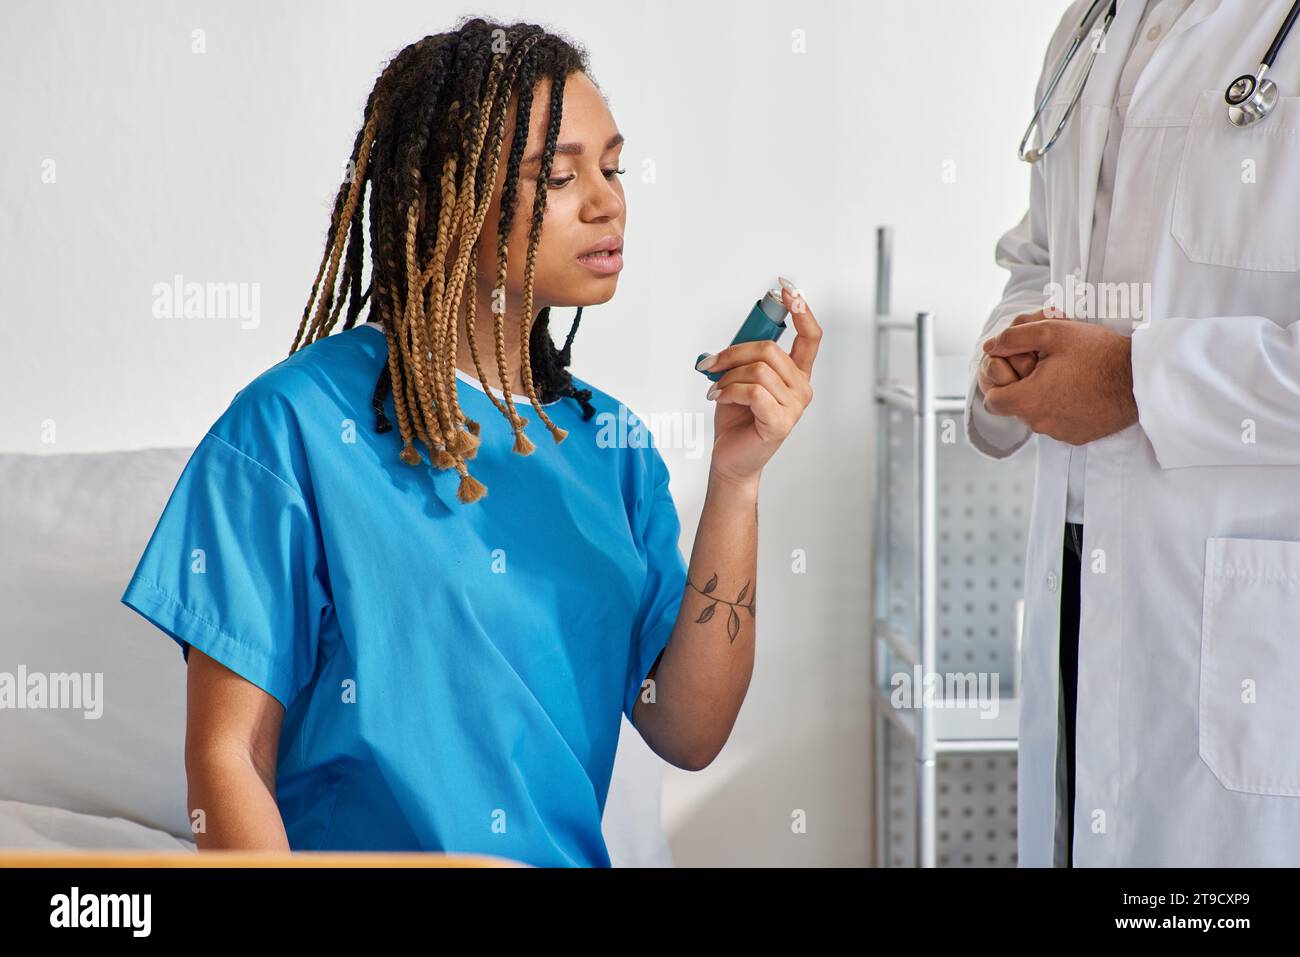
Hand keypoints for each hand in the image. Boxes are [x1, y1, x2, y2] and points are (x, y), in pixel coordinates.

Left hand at [700, 285, 820, 490]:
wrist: (730, 458)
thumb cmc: (736, 418)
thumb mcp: (740, 377)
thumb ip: (747, 355)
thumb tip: (741, 334)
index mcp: (796, 374)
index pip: (811, 337)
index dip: (802, 311)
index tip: (788, 290)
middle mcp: (801, 388)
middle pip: (770, 350)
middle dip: (734, 353)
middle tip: (711, 364)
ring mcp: (795, 406)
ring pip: (758, 370)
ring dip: (728, 376)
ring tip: (716, 389)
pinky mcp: (781, 422)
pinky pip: (753, 392)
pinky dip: (729, 391)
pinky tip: (718, 398)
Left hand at [981, 318, 1137, 444]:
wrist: (1141, 378)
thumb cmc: (1098, 353)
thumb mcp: (1053, 331)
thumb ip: (1015, 337)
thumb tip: (991, 345)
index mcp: (1028, 401)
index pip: (992, 401)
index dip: (998, 383)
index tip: (1015, 369)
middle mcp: (1040, 424)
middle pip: (1015, 408)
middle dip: (1022, 388)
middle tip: (1044, 367)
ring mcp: (1060, 433)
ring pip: (1037, 417)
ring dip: (1043, 399)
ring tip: (1065, 376)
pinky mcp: (1079, 437)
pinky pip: (1058, 424)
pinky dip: (1062, 410)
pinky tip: (1079, 390)